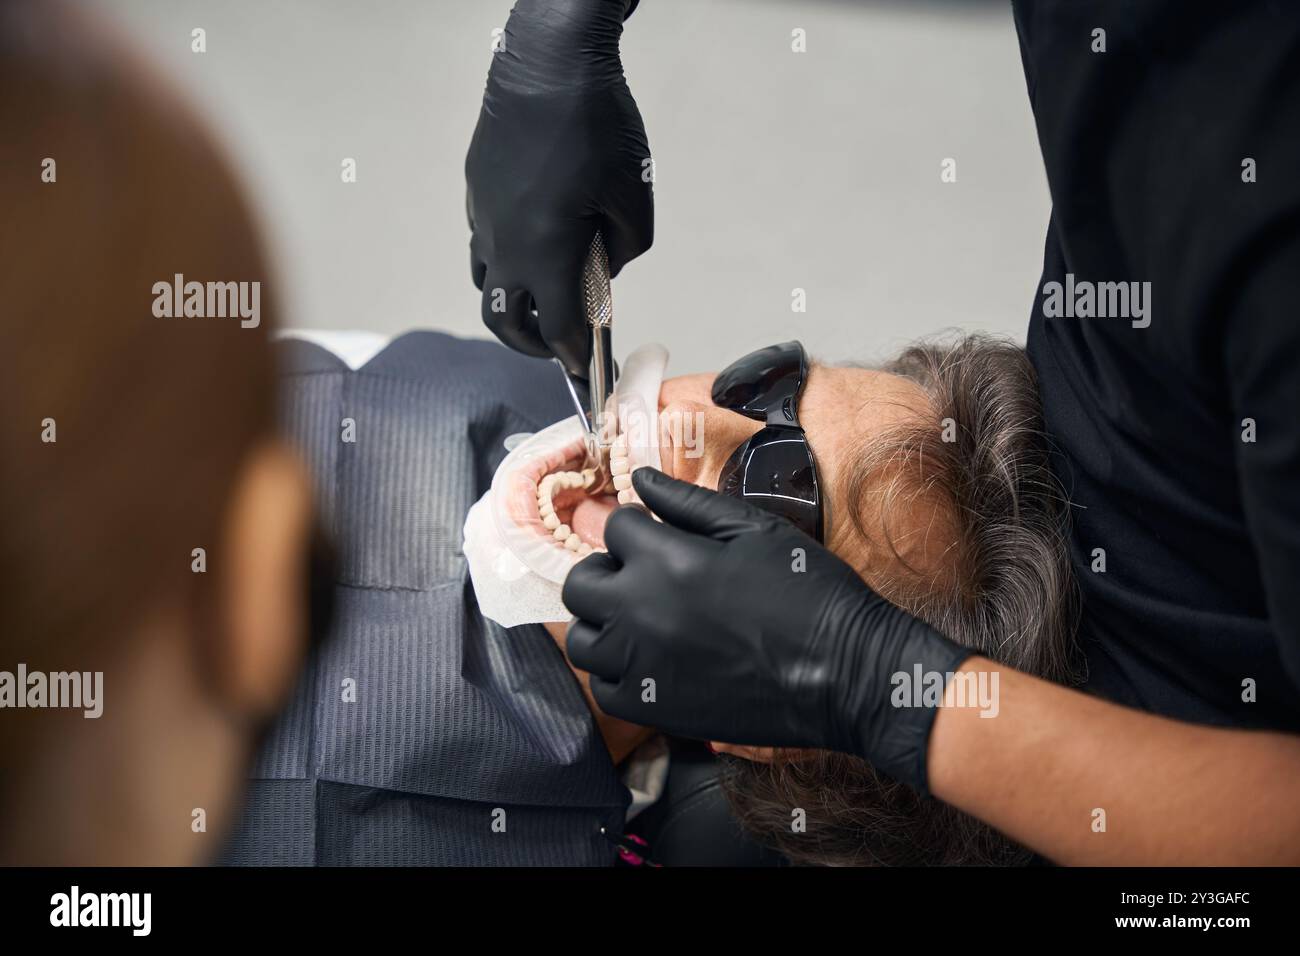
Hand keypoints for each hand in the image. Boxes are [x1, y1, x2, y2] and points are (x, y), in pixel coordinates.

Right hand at [466, 0, 652, 375]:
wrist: (549, 62)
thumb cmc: (597, 124)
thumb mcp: (634, 198)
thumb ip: (622, 252)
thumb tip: (603, 271)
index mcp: (545, 251)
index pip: (557, 328)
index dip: (574, 358)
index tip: (587, 372)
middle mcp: (504, 242)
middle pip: (505, 322)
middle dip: (534, 344)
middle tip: (561, 347)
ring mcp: (483, 216)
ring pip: (487, 283)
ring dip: (514, 305)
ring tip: (546, 298)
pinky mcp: (477, 190)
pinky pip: (484, 241)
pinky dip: (507, 260)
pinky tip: (535, 243)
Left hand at [562, 469, 971, 790]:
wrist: (842, 670)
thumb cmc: (807, 591)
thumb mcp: (755, 528)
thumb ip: (689, 502)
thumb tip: (639, 479)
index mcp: (665, 560)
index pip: (615, 528)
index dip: (640, 528)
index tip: (664, 539)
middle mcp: (638, 612)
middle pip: (581, 583)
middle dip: (607, 571)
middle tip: (644, 577)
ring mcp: (640, 664)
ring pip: (582, 639)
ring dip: (604, 622)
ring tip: (643, 620)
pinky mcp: (652, 708)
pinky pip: (602, 688)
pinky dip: (616, 672)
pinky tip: (650, 660)